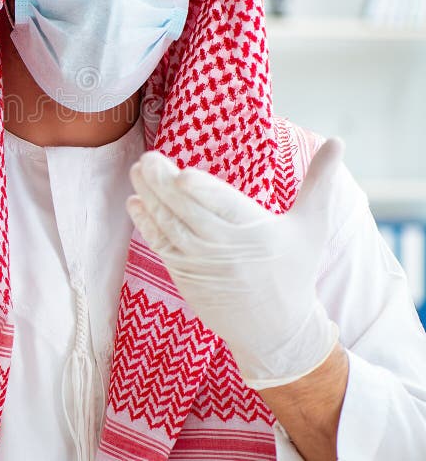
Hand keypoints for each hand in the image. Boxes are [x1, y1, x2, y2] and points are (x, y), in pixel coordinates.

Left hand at [127, 139, 343, 388]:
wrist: (276, 332)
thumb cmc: (293, 273)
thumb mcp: (311, 227)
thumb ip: (319, 183)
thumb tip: (339, 141)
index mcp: (255, 232)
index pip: (224, 206)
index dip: (201, 190)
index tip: (183, 174)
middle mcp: (223, 247)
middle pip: (188, 211)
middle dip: (163, 185)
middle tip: (148, 159)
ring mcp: (200, 262)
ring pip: (169, 225)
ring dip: (149, 198)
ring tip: (137, 171)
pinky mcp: (184, 274)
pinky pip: (161, 245)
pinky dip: (146, 224)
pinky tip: (135, 202)